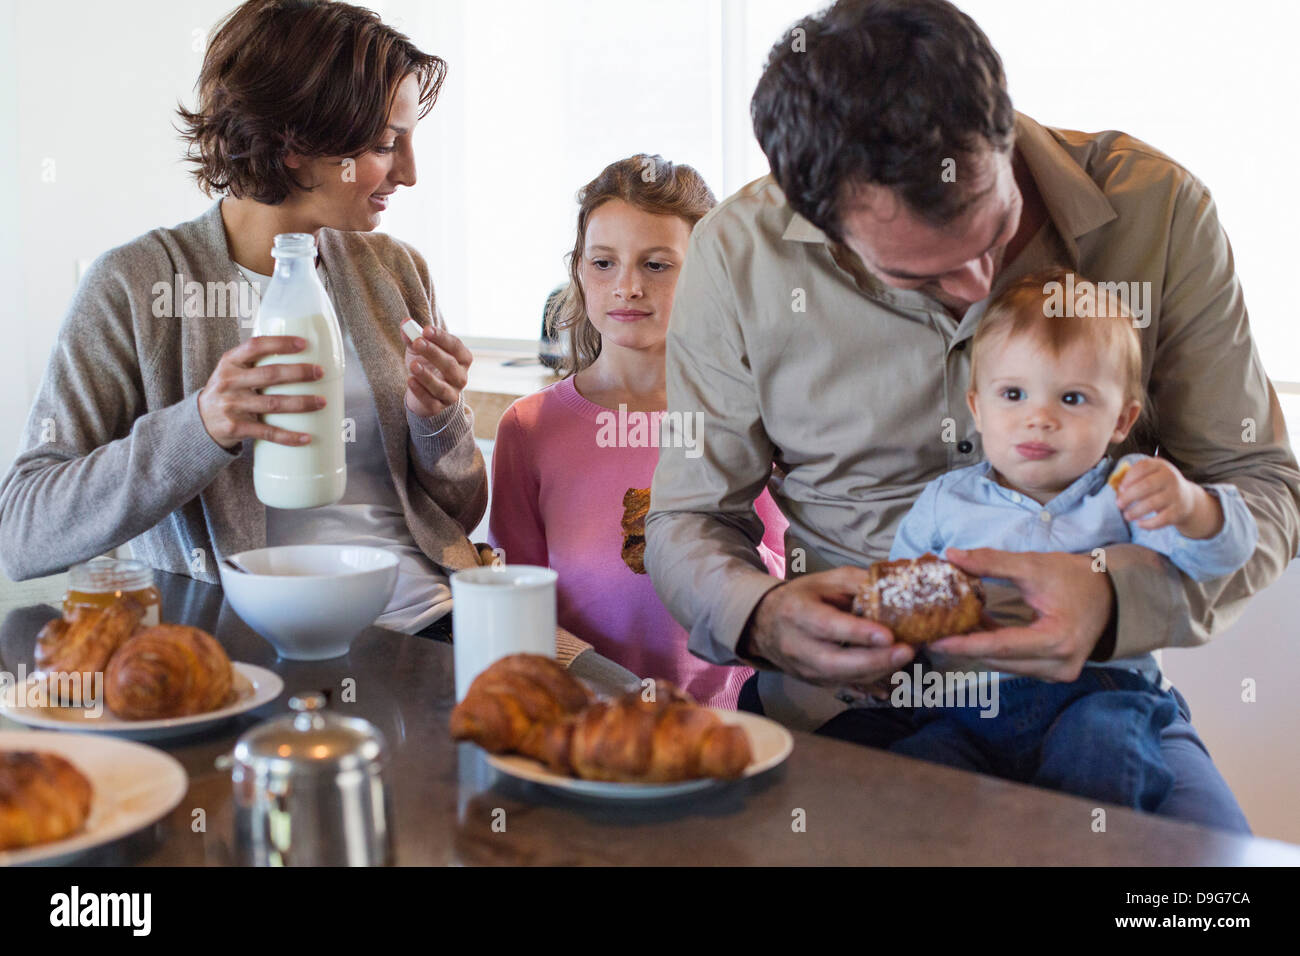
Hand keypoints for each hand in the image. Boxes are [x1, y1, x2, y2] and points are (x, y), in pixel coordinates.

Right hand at [197, 336, 323, 449]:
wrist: (200, 421)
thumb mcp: (233, 370)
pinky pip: (267, 432)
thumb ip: (255, 362)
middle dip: (298, 373)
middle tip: (320, 372)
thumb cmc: (228, 390)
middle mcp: (229, 381)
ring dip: (301, 403)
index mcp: (230, 362)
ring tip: (321, 402)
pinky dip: (288, 436)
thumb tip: (301, 353)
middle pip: (269, 375)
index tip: (304, 344)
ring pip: (272, 404)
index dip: (280, 343)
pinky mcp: (235, 428)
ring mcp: (231, 405)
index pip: (255, 346)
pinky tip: (306, 437)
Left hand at [403, 319, 471, 416]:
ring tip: (413, 365)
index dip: (442, 338)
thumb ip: (413, 336)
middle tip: (418, 342)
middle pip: (450, 365)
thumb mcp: (419, 349)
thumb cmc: (426, 365)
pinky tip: (410, 381)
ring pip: (442, 387)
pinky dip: (420, 392)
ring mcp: (451, 394)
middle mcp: (461, 378)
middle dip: (434, 353)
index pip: (456, 347)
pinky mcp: (438, 408)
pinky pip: (431, 401)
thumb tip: (405, 324)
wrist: (421, 392)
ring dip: (427, 376)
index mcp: (462, 359)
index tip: (426, 329)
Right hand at [741, 568, 912, 689]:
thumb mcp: (825, 580)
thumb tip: (892, 589)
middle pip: (835, 662)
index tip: (887, 635)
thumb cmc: (801, 598)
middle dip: (874, 660)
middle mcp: (797, 646)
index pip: (827, 626)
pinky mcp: (816, 682)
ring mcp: (805, 669)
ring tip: (905, 657)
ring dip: (878, 671)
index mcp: (797, 613)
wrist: (767, 625)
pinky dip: (871, 683)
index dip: (857, 633)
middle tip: (906, 651)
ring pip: (843, 678)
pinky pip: (846, 686)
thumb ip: (857, 582)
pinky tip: (892, 678)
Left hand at [931, 547, 1111, 681]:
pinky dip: (995, 649)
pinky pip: (1016, 663)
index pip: (1000, 646)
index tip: (935, 641)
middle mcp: (1059, 665)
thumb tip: (952, 556)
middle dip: (965, 646)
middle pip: (999, 660)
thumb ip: (992, 563)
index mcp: (1056, 640)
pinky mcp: (1055, 672)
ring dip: (978, 648)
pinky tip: (975, 630)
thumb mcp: (1033, 566)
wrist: (1111, 594)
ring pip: (1005, 665)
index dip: (965, 644)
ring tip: (950, 627)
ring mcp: (1058, 673)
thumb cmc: (1074, 578)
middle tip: (933, 632)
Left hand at [1114, 456, 1222, 538]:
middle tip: (1119, 504)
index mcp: (1161, 466)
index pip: (1142, 467)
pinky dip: (1148, 524)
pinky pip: (1161, 519)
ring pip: (1152, 504)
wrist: (1187, 498)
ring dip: (1135, 511)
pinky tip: (1139, 524)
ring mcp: (1176, 494)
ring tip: (1127, 516)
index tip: (1120, 488)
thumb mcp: (1151, 474)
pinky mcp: (1178, 511)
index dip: (1128, 478)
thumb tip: (1118, 489)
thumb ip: (1134, 477)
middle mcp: (1170, 478)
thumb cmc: (1160, 485)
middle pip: (1145, 486)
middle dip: (1128, 497)